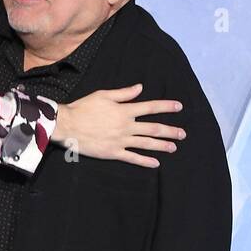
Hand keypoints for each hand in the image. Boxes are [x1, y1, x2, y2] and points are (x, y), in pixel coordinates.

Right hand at [52, 85, 185, 168]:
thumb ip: (124, 93)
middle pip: (153, 128)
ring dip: (162, 146)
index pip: (151, 107)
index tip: (179, 107)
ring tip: (174, 147)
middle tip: (183, 134)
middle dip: (170, 131)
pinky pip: (132, 158)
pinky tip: (156, 163)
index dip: (166, 107)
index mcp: (125, 110)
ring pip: (146, 144)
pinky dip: (145, 161)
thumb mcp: (103, 95)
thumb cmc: (83, 108)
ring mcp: (120, 141)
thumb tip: (140, 88)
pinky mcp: (113, 152)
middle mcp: (126, 126)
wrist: (68, 125)